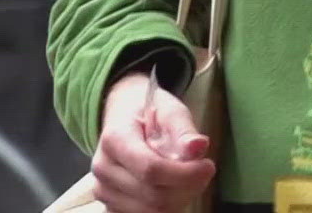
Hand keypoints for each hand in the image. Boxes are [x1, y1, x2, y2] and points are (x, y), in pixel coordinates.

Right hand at [93, 71, 214, 212]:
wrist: (124, 117)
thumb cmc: (150, 111)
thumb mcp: (170, 110)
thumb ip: (184, 130)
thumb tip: (198, 147)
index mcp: (115, 139)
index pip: (151, 169)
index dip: (184, 173)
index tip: (208, 165)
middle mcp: (103, 169)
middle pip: (153, 195)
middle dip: (188, 187)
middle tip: (203, 170)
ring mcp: (103, 191)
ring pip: (150, 211)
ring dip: (179, 198)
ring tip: (187, 177)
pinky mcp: (110, 205)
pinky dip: (167, 206)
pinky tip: (174, 187)